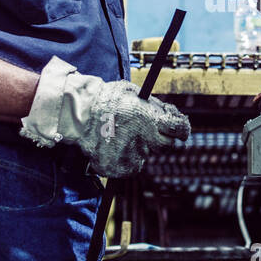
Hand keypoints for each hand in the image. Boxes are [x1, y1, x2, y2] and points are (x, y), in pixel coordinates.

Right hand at [20, 60, 190, 176]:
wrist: (78, 113)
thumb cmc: (107, 98)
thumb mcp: (134, 93)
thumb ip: (155, 106)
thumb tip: (172, 114)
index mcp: (149, 118)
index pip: (180, 129)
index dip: (182, 129)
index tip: (180, 130)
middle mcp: (142, 138)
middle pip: (165, 145)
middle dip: (159, 138)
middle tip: (144, 131)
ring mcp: (129, 155)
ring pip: (145, 155)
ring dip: (138, 147)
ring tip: (119, 135)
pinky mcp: (117, 168)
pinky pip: (130, 166)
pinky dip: (124, 159)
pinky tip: (113, 146)